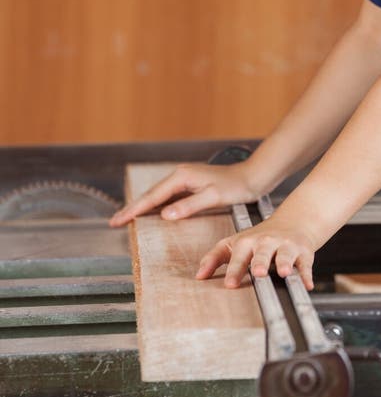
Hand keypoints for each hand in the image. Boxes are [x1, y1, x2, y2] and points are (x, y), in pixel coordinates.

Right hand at [108, 161, 258, 226]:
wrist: (251, 177)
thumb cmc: (235, 186)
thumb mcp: (213, 197)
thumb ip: (188, 206)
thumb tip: (164, 215)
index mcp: (181, 176)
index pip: (152, 196)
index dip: (134, 210)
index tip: (118, 220)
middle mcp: (180, 174)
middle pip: (150, 194)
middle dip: (132, 208)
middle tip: (114, 222)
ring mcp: (184, 178)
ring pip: (157, 195)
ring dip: (141, 207)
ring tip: (126, 218)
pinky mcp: (190, 184)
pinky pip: (166, 196)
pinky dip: (155, 205)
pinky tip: (150, 213)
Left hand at [196, 216, 317, 290]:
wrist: (293, 222)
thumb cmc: (258, 238)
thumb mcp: (234, 243)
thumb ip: (215, 258)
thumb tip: (198, 276)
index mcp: (248, 242)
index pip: (239, 256)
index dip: (234, 270)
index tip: (229, 284)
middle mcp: (267, 243)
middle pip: (263, 252)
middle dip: (261, 262)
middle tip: (258, 272)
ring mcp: (286, 246)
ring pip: (286, 254)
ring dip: (285, 263)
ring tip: (284, 272)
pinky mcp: (303, 252)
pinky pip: (306, 264)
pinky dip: (306, 274)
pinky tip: (307, 284)